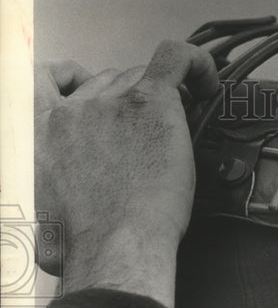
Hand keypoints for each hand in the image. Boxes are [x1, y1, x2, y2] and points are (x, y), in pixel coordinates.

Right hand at [35, 41, 217, 306]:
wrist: (114, 248)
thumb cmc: (84, 248)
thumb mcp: (41, 224)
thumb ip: (50, 205)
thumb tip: (51, 241)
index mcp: (38, 132)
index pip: (45, 82)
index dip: (70, 83)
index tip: (90, 98)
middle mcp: (70, 109)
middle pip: (105, 83)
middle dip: (127, 104)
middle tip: (150, 138)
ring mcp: (110, 102)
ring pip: (139, 78)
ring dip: (158, 98)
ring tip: (177, 129)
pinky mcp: (150, 103)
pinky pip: (174, 59)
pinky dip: (195, 64)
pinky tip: (209, 82)